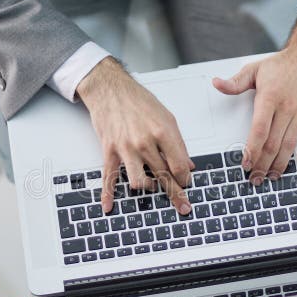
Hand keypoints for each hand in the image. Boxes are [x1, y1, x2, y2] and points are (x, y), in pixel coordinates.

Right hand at [77, 57, 193, 214]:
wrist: (110, 89)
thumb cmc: (138, 100)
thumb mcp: (167, 117)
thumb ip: (177, 144)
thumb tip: (187, 164)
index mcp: (163, 132)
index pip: (179, 166)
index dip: (185, 178)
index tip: (186, 182)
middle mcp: (145, 142)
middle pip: (163, 176)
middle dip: (175, 192)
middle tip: (183, 205)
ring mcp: (126, 148)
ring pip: (139, 181)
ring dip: (149, 189)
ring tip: (154, 187)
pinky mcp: (110, 151)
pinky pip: (109, 177)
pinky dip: (108, 194)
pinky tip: (109, 206)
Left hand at [212, 7, 296, 183]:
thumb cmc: (282, 64)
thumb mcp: (254, 70)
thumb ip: (235, 82)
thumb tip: (217, 84)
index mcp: (269, 97)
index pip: (259, 130)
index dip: (252, 150)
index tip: (245, 163)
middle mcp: (287, 106)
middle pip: (274, 143)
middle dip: (263, 164)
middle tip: (255, 177)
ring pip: (291, 144)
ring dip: (281, 163)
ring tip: (272, 175)